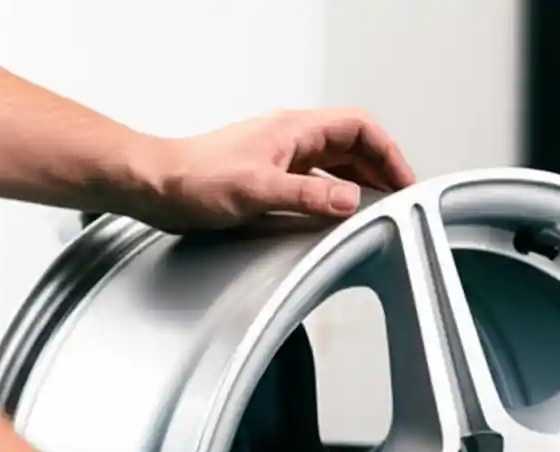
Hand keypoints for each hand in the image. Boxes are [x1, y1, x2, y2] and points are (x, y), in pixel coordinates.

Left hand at [125, 108, 417, 230]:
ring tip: (376, 207)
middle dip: (380, 169)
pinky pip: (315, 179)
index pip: (360, 128)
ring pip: (335, 162)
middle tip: (398, 199)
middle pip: (352, 145)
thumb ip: (308, 196)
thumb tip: (349, 201)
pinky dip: (334, 194)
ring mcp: (280, 156)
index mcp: (294, 129)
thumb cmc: (194, 179)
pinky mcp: (268, 175)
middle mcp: (291, 138)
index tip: (404, 182)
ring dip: (359, 182)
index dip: (388, 153)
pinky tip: (334, 214)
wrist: (155, 186)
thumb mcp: (257, 190)